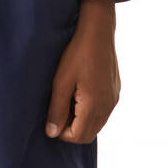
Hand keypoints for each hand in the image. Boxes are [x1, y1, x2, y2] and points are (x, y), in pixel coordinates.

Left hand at [45, 0, 119, 143]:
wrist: (98, 31)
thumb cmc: (77, 54)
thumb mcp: (61, 81)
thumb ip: (57, 109)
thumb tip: (52, 133)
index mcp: (94, 106)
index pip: (78, 136)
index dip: (62, 133)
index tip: (52, 118)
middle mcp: (108, 106)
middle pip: (89, 134)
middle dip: (72, 129)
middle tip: (58, 111)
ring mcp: (114, 99)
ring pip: (97, 124)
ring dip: (82, 120)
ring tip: (68, 100)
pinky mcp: (115, 91)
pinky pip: (103, 111)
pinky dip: (91, 111)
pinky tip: (80, 93)